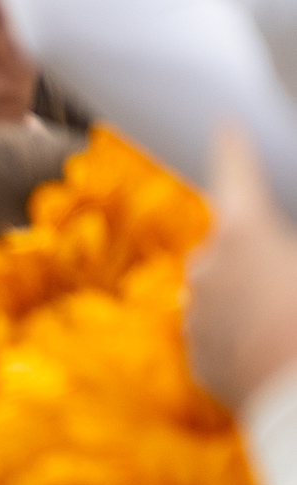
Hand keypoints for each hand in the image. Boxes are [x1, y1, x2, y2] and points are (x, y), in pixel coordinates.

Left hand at [189, 125, 296, 413]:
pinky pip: (219, 331)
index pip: (235, 169)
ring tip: (291, 316)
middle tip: (293, 268)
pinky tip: (275, 349)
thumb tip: (286, 242)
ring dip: (246, 290)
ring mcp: (197, 314)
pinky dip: (240, 332)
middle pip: (230, 237)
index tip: (226, 126)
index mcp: (244, 230)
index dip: (235, 147)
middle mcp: (207, 266)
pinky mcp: (198, 358)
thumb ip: (294, 228)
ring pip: (220, 286)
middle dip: (256, 244)